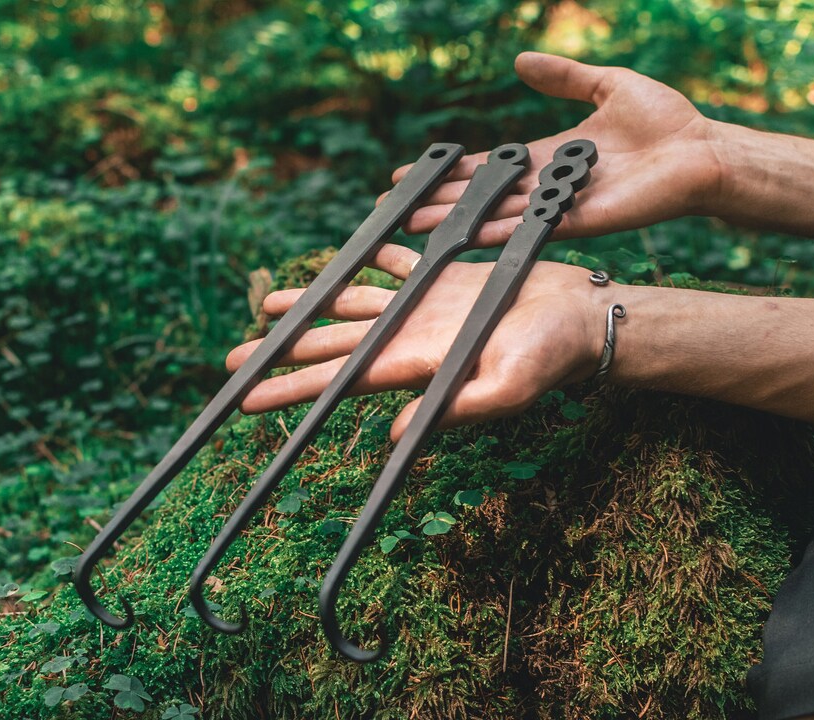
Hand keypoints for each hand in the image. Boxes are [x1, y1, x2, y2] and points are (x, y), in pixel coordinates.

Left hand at [228, 245, 608, 440]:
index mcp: (413, 364)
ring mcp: (424, 307)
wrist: (582, 319)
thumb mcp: (506, 388)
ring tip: (270, 304)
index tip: (243, 398)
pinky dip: (372, 258)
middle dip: (281, 352)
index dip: (289, 389)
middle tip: (231, 358)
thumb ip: (454, 409)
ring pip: (351, 302)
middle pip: (330, 344)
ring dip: (311, 302)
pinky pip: (398, 264)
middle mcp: (408, 338)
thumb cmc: (552, 358)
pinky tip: (347, 252)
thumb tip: (394, 435)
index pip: (337, 378)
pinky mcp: (445, 278)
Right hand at [384, 52, 722, 244]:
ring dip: (456, 221)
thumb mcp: (606, 85)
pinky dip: (499, 232)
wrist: (703, 150)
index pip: (493, 165)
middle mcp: (549, 185)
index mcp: (553, 156)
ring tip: (415, 224)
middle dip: (440, 201)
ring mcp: (562, 206)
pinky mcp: (580, 220)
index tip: (418, 172)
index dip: (454, 170)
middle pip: (484, 195)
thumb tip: (521, 61)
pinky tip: (466, 235)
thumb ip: (564, 77)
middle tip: (397, 208)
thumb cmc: (665, 119)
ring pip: (497, 215)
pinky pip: (532, 227)